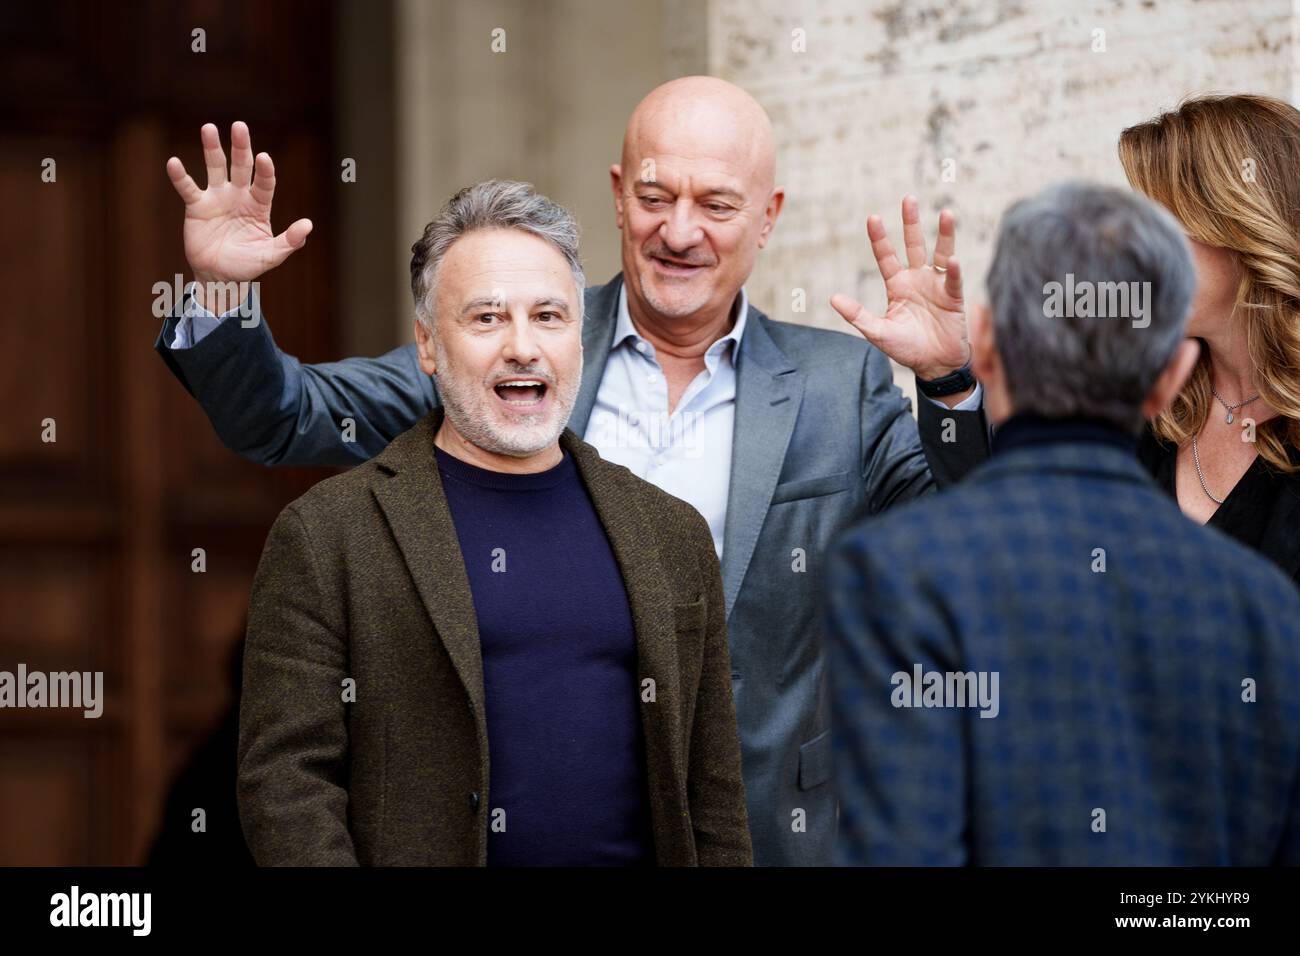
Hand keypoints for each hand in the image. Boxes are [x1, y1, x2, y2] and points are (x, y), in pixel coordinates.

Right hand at [165, 121, 311, 286]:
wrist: (220, 276)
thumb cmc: (248, 264)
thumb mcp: (270, 256)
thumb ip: (289, 242)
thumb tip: (308, 225)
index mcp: (259, 205)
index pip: (264, 183)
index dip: (264, 171)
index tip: (264, 157)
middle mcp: (239, 196)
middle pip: (241, 166)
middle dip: (241, 147)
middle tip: (240, 126)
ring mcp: (217, 198)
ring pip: (215, 168)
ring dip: (212, 149)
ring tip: (209, 128)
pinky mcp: (197, 206)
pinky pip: (188, 188)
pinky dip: (180, 176)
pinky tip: (173, 162)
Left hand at [830, 196, 968, 380]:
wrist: (934, 366)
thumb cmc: (906, 348)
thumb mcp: (877, 332)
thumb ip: (857, 315)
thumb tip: (832, 299)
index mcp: (897, 286)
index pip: (886, 256)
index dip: (880, 238)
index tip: (872, 217)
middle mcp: (917, 280)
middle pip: (914, 245)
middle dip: (911, 223)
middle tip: (908, 199)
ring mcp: (936, 286)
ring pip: (940, 254)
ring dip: (943, 235)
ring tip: (946, 213)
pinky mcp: (954, 297)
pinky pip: (953, 280)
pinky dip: (953, 270)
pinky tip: (953, 259)